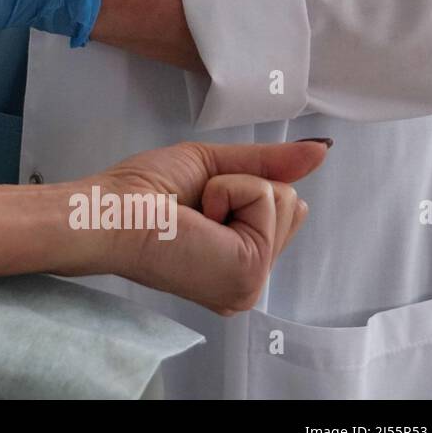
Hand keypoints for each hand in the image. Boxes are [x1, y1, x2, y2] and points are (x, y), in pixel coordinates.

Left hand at [63, 140, 326, 314]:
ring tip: (195, 215)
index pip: (285, 209)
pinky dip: (230, 191)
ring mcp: (251, 282)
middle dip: (242, 187)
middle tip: (196, 210)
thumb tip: (322, 149)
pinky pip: (266, 198)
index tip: (200, 204)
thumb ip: (268, 163)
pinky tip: (198, 218)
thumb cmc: (142, 193)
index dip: (244, 187)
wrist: (109, 212)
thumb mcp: (215, 168)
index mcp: (239, 265)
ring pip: (284, 199)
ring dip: (232, 188)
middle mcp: (249, 283)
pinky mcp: (249, 271)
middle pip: (291, 204)